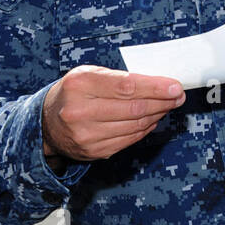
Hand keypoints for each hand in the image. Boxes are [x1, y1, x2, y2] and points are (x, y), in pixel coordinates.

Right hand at [42, 66, 184, 161]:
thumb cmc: (74, 92)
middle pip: (134, 108)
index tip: (175, 87)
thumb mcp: (90, 73)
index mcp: (80, 84)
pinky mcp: (93, 151)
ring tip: (168, 106)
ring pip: (135, 125)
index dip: (155, 88)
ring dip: (157, 115)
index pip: (127, 86)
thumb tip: (159, 84)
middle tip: (178, 96)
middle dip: (162, 102)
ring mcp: (86, 134)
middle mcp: (80, 111)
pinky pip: (129, 139)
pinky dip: (145, 129)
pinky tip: (152, 119)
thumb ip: (120, 77)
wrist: (46, 123)